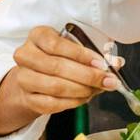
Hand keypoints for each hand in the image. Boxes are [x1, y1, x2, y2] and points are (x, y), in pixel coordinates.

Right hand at [0, 26, 118, 134]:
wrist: (36, 77)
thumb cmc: (60, 58)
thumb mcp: (76, 48)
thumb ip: (96, 54)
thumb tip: (116, 62)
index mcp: (38, 35)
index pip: (57, 44)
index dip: (81, 55)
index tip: (102, 64)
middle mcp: (25, 55)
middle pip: (56, 67)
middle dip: (87, 76)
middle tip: (108, 81)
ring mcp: (23, 78)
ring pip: (55, 87)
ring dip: (82, 90)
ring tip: (97, 89)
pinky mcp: (28, 98)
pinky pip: (52, 104)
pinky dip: (73, 102)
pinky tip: (84, 97)